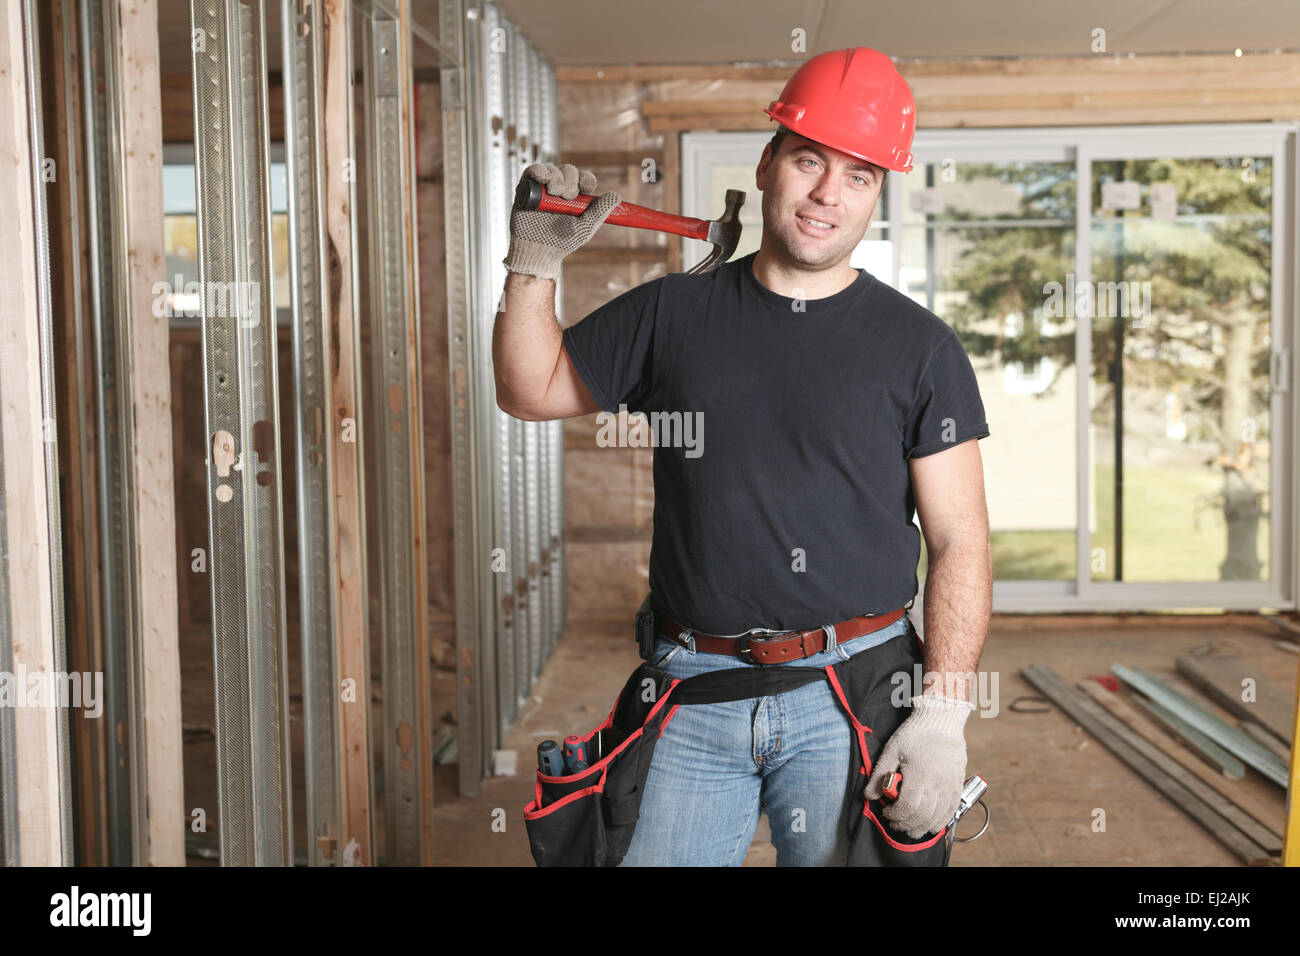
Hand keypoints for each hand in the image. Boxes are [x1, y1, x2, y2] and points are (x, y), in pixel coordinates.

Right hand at [503, 163, 620, 279]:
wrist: (537, 253)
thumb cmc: (561, 243)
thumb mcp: (584, 228)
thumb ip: (600, 212)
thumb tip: (617, 196)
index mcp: (575, 198)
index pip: (583, 179)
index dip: (586, 179)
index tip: (585, 188)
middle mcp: (559, 191)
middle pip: (569, 171)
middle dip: (570, 181)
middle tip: (567, 196)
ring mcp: (543, 189)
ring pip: (552, 170)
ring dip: (556, 178)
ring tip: (554, 193)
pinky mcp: (526, 189)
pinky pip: (533, 170)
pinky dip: (539, 171)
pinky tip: (543, 180)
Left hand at [863, 693, 973, 837]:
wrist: (942, 719)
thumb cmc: (915, 732)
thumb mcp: (892, 749)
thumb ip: (880, 774)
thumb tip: (868, 796)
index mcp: (919, 774)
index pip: (907, 806)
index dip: (895, 815)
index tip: (887, 813)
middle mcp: (937, 783)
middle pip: (922, 815)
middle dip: (905, 825)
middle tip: (895, 824)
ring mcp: (950, 785)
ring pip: (937, 816)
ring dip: (922, 827)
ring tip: (910, 829)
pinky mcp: (958, 784)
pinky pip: (951, 810)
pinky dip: (941, 822)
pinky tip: (931, 825)